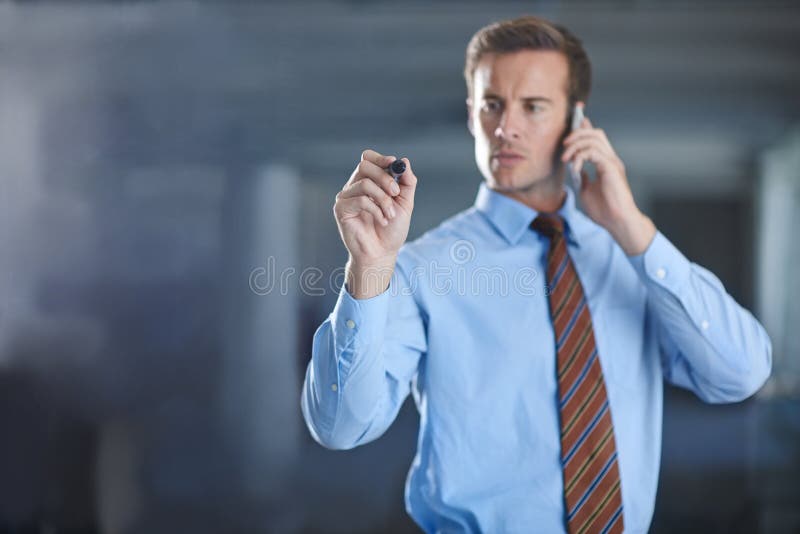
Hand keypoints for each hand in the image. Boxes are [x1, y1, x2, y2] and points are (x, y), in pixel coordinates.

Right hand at [334, 149, 418, 296]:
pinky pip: (360, 200)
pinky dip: (376, 210)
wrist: (383, 253)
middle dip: (384, 177)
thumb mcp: (405, 204)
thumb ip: (407, 183)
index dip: (380, 158)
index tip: (393, 163)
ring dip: (383, 199)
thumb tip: (404, 161)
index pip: (368, 159)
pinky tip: (382, 220)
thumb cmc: (392, 230)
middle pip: (364, 165)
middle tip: (396, 193)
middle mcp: (355, 186)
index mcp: (369, 181)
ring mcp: (346, 197)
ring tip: (390, 214)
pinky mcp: (341, 209)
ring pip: (364, 183)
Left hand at [562, 113, 655, 254]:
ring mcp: (612, 163)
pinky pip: (593, 152)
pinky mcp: (611, 168)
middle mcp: (610, 159)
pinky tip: (574, 168)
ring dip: (576, 144)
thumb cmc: (605, 211)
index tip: (576, 118)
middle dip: (578, 132)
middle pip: (595, 133)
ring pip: (595, 138)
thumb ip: (582, 179)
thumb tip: (574, 171)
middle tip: (564, 144)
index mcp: (605, 163)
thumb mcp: (587, 192)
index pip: (595, 138)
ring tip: (566, 158)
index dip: (586, 125)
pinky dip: (580, 157)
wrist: (617, 222)